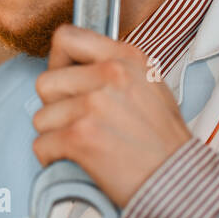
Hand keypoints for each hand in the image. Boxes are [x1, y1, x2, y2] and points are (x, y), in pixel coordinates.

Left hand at [32, 24, 192, 207]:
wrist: (177, 179)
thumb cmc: (163, 140)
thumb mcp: (149, 85)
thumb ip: (113, 70)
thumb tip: (74, 66)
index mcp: (126, 58)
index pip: (66, 38)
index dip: (58, 63)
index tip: (66, 83)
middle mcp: (110, 75)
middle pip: (45, 82)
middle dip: (55, 107)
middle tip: (80, 123)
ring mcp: (93, 105)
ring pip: (41, 117)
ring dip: (55, 136)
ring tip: (85, 145)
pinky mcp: (80, 136)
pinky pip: (41, 145)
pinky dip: (53, 158)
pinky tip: (78, 161)